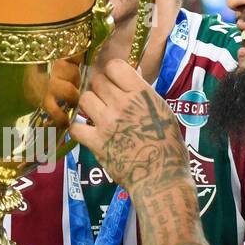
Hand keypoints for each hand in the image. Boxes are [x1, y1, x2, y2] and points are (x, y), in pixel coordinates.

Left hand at [70, 59, 189, 195]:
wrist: (162, 178)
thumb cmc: (168, 146)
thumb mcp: (163, 111)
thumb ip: (143, 94)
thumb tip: (129, 76)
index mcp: (142, 94)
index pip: (114, 66)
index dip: (112, 72)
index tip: (114, 81)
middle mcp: (122, 104)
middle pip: (97, 81)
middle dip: (100, 89)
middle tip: (106, 100)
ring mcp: (107, 123)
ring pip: (84, 99)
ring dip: (89, 105)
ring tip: (96, 115)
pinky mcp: (96, 143)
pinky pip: (75, 127)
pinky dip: (78, 128)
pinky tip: (87, 131)